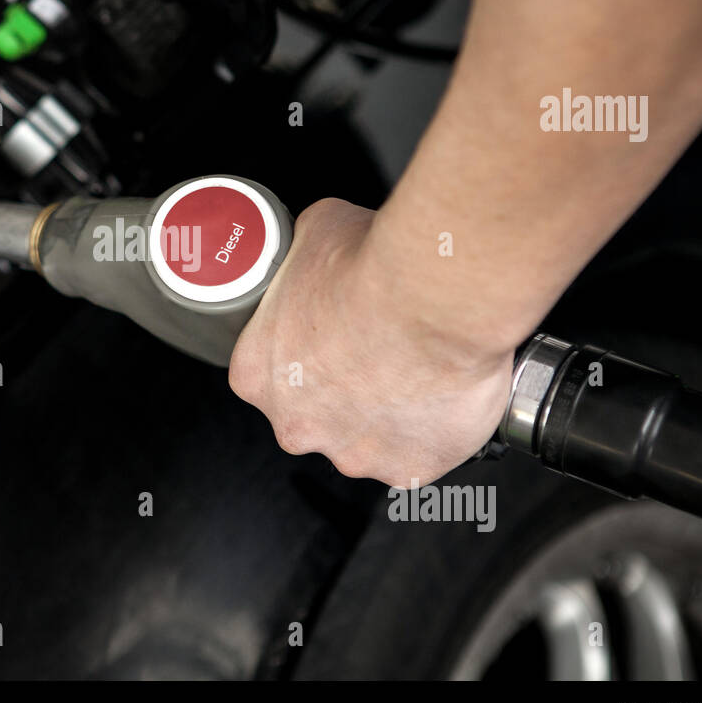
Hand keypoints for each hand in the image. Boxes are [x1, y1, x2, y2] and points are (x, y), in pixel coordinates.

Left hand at [228, 198, 514, 485]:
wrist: (432, 296)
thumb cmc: (370, 267)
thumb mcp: (315, 232)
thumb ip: (303, 256)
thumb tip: (312, 244)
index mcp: (257, 376)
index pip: (269, 375)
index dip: (304, 355)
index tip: (332, 338)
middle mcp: (296, 424)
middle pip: (313, 416)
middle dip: (343, 391)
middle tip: (378, 353)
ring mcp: (352, 453)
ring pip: (367, 439)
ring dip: (388, 414)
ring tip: (418, 369)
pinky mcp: (408, 469)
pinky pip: (418, 456)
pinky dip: (433, 433)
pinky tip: (443, 396)